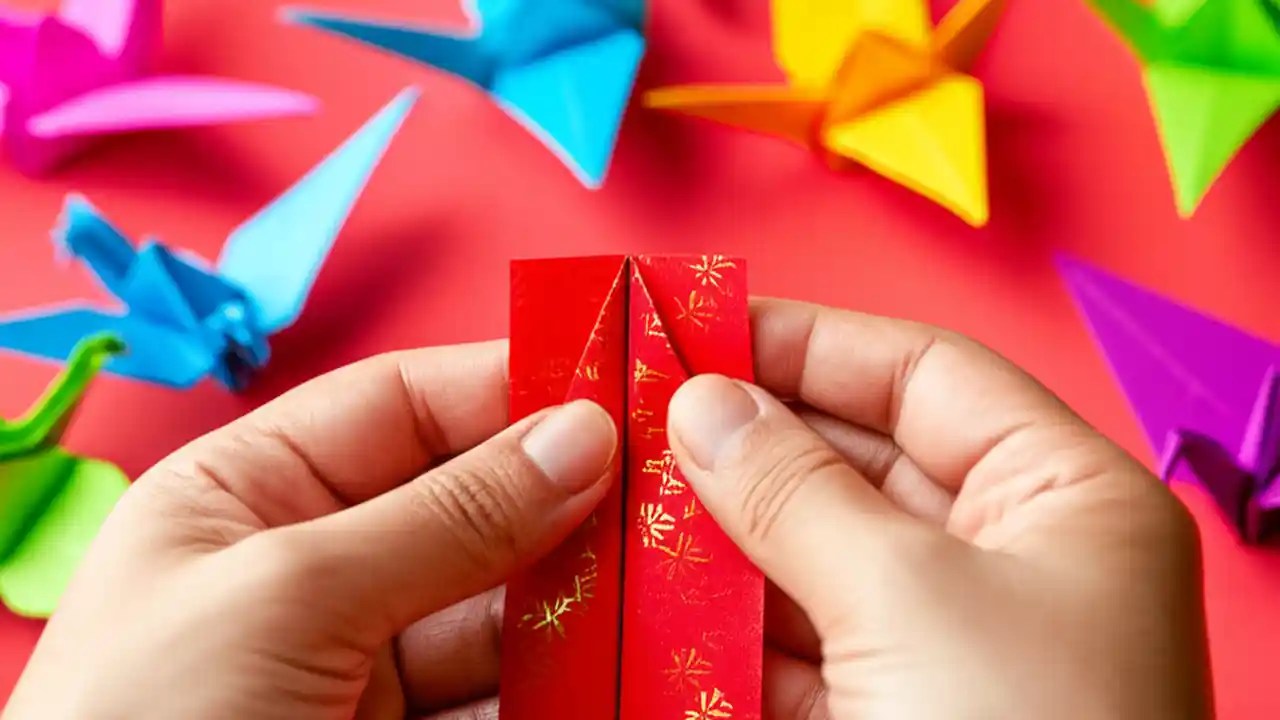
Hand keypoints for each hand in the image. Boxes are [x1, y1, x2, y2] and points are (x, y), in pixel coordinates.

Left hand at [3, 342, 618, 719]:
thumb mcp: (286, 596)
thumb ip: (442, 518)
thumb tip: (576, 436)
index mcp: (250, 497)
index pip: (401, 407)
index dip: (507, 388)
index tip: (618, 389)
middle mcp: (312, 572)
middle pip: (470, 508)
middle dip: (568, 502)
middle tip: (673, 491)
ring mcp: (362, 667)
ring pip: (504, 612)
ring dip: (586, 602)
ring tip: (672, 583)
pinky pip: (509, 695)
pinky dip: (573, 688)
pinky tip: (632, 666)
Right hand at [667, 299, 1211, 719]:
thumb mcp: (906, 600)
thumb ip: (795, 492)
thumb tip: (703, 404)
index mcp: (1062, 500)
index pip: (923, 374)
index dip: (809, 343)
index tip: (699, 330)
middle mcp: (1008, 562)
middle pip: (853, 462)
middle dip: (741, 442)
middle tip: (631, 414)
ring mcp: (943, 647)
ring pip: (806, 559)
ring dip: (713, 538)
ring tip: (615, 500)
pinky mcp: (887, 718)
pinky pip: (787, 648)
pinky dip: (715, 630)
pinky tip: (642, 601)